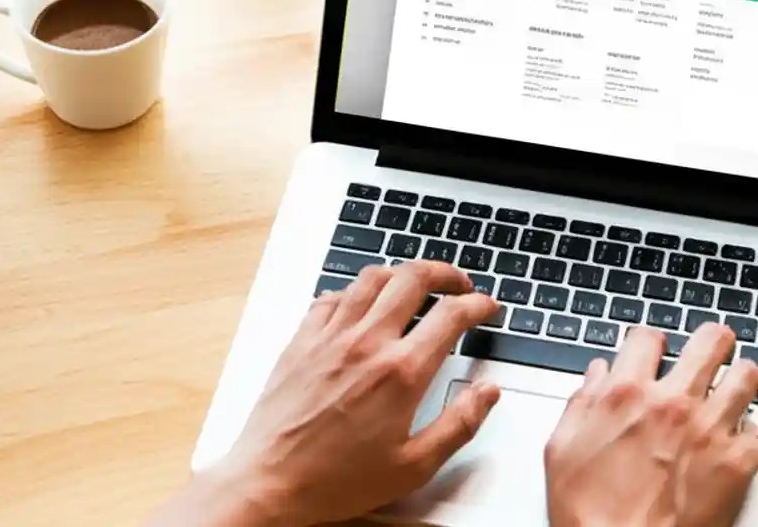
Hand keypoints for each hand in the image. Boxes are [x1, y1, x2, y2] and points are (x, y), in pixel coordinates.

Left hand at [148, 262, 501, 526]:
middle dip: (446, 273)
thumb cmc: (337, 481)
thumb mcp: (414, 466)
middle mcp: (367, 343)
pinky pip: (332, 297)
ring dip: (402, 273)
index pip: (451, 315)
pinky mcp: (302, 340)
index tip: (487, 307)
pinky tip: (361, 305)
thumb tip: (488, 393)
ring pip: (372, 277)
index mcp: (401, 373)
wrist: (270, 483)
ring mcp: (330, 337)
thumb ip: (459, 424)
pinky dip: (355, 291)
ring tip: (416, 284)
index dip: (478, 304)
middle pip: (413, 278)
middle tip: (459, 284)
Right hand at [544, 325, 757, 526]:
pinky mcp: (737, 464)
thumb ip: (582, 402)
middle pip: (711, 341)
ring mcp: (710, 430)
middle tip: (715, 347)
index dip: (653, 341)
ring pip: (746, 377)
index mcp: (627, 394)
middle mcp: (673, 403)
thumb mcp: (562, 449)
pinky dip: (751, 439)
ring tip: (735, 388)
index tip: (657, 349)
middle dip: (713, 342)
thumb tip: (597, 375)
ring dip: (740, 380)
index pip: (649, 337)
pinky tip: (737, 445)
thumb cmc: (590, 515)